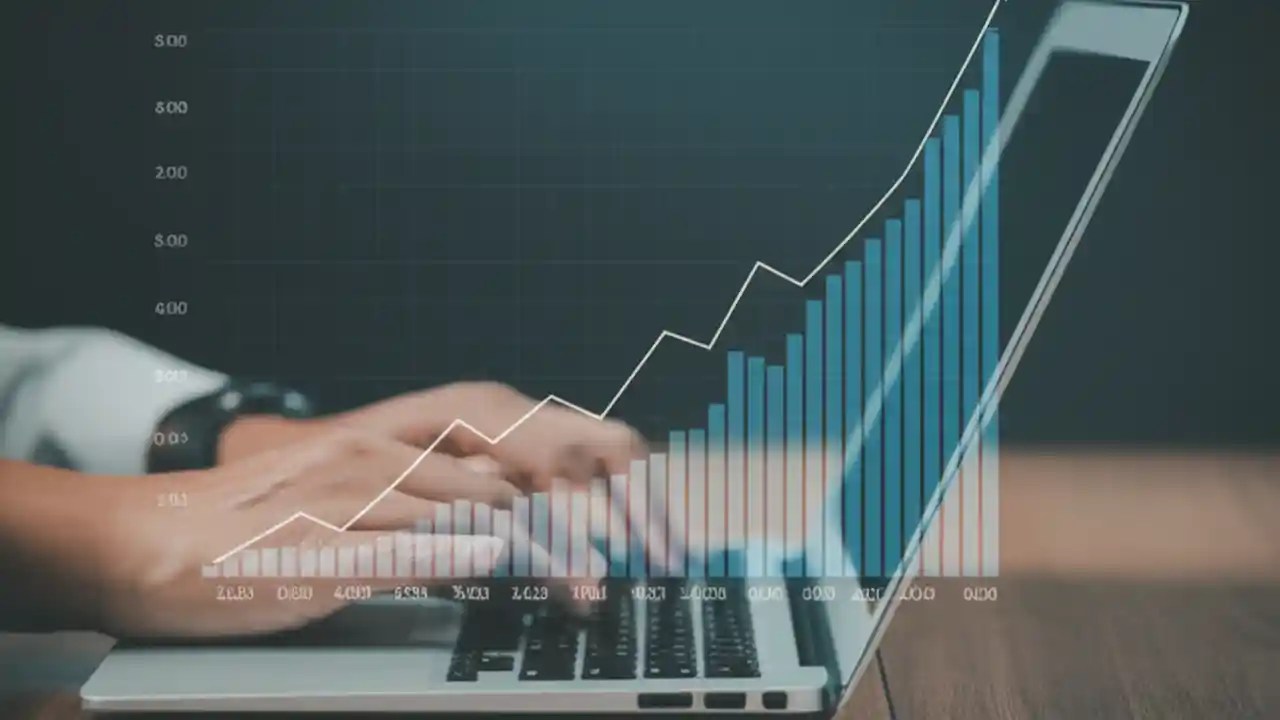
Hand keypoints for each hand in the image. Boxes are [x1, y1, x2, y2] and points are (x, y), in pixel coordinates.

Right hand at [220, 382, 680, 571]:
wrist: (159, 539)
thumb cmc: (265, 520)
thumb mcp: (358, 491)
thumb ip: (432, 495)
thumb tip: (508, 517)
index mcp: (393, 430)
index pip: (507, 426)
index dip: (578, 444)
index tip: (641, 473)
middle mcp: (381, 449)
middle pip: (506, 469)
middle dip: (581, 505)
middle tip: (641, 540)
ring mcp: (353, 495)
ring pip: (470, 509)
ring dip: (540, 548)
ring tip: (595, 581)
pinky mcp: (324, 547)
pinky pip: (409, 547)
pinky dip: (466, 558)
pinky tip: (507, 568)